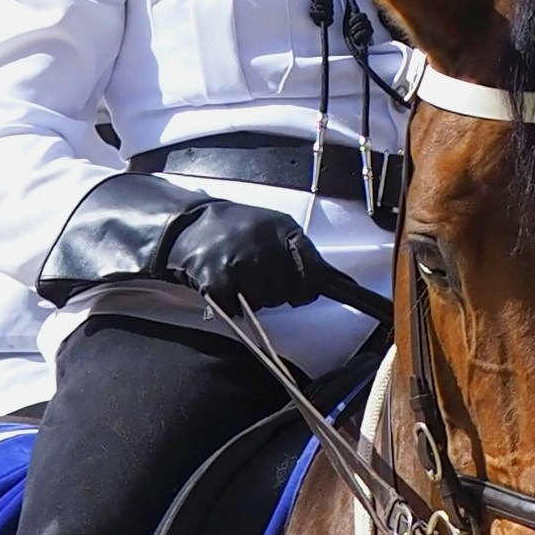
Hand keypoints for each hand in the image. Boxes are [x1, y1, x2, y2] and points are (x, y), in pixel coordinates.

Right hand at [156, 193, 344, 313]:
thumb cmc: (239, 230)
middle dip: (276, 292)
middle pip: (287, 292)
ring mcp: (238, 260)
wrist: (189, 224)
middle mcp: (263, 243)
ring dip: (254, 299)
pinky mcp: (216, 278)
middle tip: (258, 277)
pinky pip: (237, 309)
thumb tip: (345, 284)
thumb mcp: (275, 230)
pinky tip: (225, 286)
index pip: (312, 269)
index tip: (300, 291)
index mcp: (283, 229)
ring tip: (240, 278)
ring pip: (264, 302)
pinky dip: (231, 305)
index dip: (308, 287)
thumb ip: (305, 255)